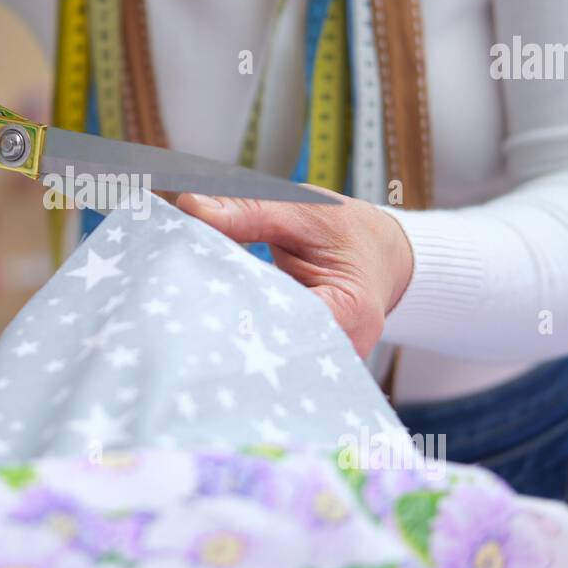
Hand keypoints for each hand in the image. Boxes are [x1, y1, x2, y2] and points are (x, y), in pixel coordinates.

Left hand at [176, 191, 413, 357]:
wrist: (377, 252)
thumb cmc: (344, 229)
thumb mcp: (300, 209)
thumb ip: (248, 210)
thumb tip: (192, 206)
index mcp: (353, 308)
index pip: (287, 322)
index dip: (242, 312)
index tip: (203, 296)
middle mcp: (347, 346)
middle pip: (278, 349)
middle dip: (235, 329)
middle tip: (190, 312)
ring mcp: (331, 361)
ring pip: (275, 357)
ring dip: (241, 336)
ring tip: (202, 321)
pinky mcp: (314, 360)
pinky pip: (276, 355)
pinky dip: (250, 338)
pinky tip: (221, 328)